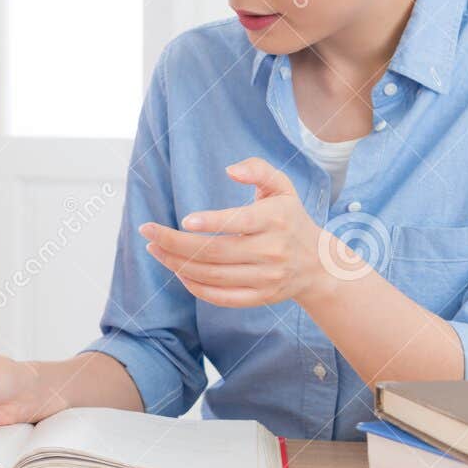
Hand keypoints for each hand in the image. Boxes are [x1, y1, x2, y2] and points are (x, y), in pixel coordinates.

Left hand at [141, 156, 334, 307]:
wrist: (320, 265)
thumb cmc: (290, 218)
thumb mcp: (282, 187)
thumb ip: (258, 170)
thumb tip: (230, 169)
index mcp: (276, 220)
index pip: (240, 223)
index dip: (212, 222)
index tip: (185, 220)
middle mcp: (272, 251)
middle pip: (216, 252)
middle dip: (175, 243)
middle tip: (147, 232)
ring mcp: (266, 278)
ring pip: (213, 276)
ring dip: (177, 264)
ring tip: (154, 249)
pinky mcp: (261, 298)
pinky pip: (222, 298)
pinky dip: (195, 287)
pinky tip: (177, 271)